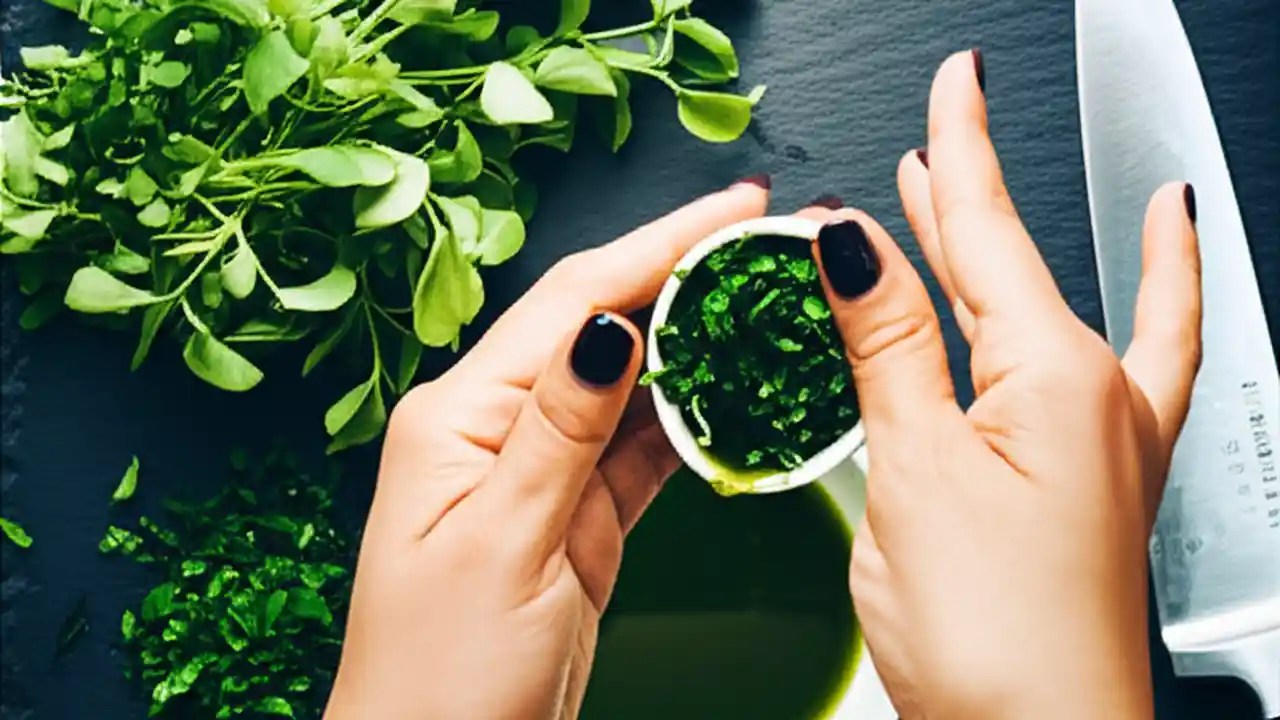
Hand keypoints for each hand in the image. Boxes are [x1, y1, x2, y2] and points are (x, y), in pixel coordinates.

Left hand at [324, 181, 768, 719]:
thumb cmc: (439, 677)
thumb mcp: (504, 544)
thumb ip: (562, 431)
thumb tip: (610, 327)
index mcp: (460, 415)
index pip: (574, 302)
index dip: (658, 244)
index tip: (735, 208)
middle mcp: (498, 427)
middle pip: (605, 327)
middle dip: (687, 278)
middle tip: (771, 244)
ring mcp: (541, 471)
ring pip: (632, 386)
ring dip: (697, 344)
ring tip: (770, 301)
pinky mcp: (577, 516)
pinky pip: (643, 451)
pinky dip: (692, 422)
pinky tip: (738, 393)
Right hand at [812, 52, 1200, 717]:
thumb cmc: (994, 640)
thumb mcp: (913, 467)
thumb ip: (889, 346)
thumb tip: (854, 247)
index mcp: (1058, 377)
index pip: (989, 232)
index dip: (960, 149)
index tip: (956, 83)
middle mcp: (1100, 398)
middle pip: (1016, 264)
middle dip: (967, 195)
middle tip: (937, 134)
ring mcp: (1108, 441)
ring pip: (1051, 309)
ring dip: (1000, 250)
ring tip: (959, 196)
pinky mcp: (1095, 484)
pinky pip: (1125, 366)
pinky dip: (1121, 311)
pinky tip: (1099, 297)